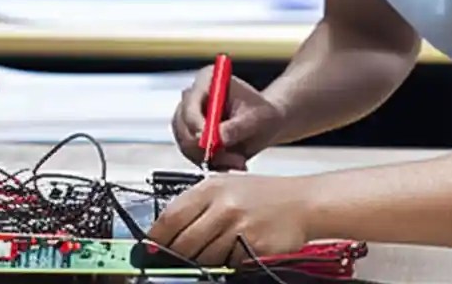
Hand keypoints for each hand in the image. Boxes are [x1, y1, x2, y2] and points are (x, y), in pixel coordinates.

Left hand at [147, 174, 311, 266]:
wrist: (302, 203)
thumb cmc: (263, 195)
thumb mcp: (227, 187)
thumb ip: (197, 206)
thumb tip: (163, 234)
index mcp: (211, 188)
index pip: (171, 217)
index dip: (156, 238)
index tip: (149, 250)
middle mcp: (223, 206)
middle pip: (183, 243)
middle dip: (176, 255)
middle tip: (175, 260)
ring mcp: (238, 228)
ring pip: (203, 258)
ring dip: (203, 260)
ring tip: (216, 248)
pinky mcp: (252, 248)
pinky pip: (226, 265)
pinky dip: (225, 264)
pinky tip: (234, 251)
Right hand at [172, 67, 284, 170]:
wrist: (266, 125)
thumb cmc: (262, 114)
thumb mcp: (256, 118)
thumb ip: (236, 127)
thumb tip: (218, 138)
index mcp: (207, 80)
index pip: (190, 103)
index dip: (195, 123)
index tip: (208, 142)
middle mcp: (194, 98)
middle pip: (182, 125)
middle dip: (204, 146)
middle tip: (230, 159)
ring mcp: (190, 119)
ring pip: (186, 144)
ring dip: (212, 158)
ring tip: (238, 161)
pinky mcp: (192, 138)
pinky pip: (194, 156)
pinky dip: (213, 164)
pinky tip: (233, 162)